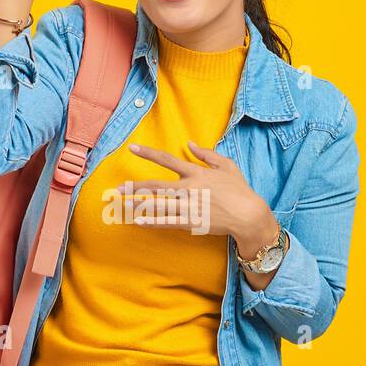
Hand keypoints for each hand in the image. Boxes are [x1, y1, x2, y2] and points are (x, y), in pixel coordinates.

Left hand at [110, 140, 279, 254]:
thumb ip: (206, 153)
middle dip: (135, 187)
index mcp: (196, 173)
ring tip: (122, 204)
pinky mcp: (191, 222)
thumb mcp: (226, 165)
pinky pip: (167, 221)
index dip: (148, 153)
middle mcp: (189, 188)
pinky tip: (138, 221)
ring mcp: (189, 206)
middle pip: (156, 186)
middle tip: (118, 188)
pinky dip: (152, 221)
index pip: (167, 160)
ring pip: (158, 205)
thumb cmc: (239, 189)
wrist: (248, 214)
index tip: (132, 148)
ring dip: (138, 204)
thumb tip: (189, 143)